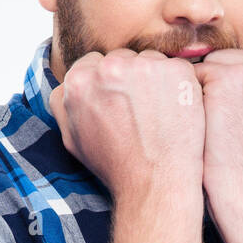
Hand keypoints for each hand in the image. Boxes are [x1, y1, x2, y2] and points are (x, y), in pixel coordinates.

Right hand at [48, 48, 205, 202]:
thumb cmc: (115, 166)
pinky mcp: (175, 71)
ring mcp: (144, 66)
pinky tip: (175, 111)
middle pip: (122, 58)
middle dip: (131, 79)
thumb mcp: (73, 139)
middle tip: (140, 112)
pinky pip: (177, 68)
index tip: (120, 104)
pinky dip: (179, 86)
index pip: (94, 63)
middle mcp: (108, 67)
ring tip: (158, 114)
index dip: (109, 84)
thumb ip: (64, 105)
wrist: (156, 184)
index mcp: (78, 80)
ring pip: (149, 60)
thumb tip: (65, 85)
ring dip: (155, 80)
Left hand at [192, 48, 242, 215]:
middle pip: (235, 58)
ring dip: (206, 88)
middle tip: (226, 123)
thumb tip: (242, 64)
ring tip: (215, 123)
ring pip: (214, 63)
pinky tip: (201, 122)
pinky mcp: (226, 78)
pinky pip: (195, 74)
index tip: (240, 119)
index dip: (239, 90)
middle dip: (223, 84)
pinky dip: (191, 96)